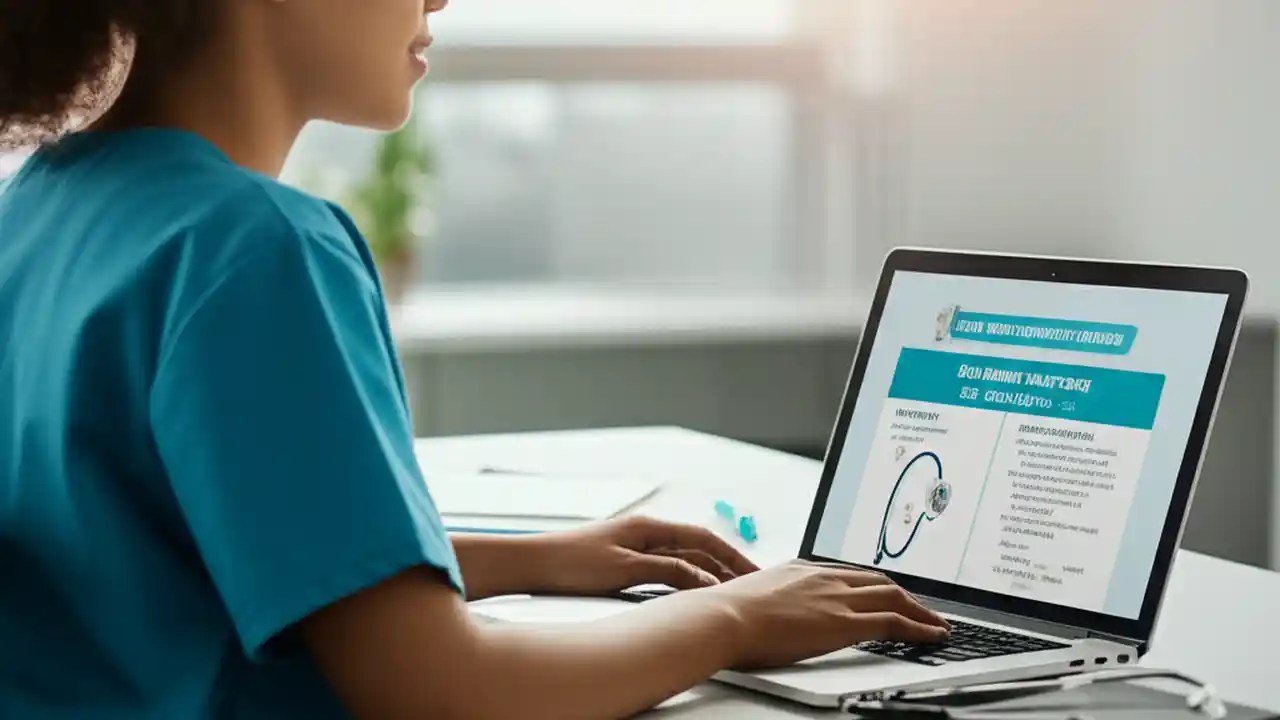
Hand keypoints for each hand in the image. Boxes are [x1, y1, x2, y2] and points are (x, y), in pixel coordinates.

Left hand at [530, 516, 760, 595]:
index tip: (753, 571)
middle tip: (751, 582)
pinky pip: (666, 566)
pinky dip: (686, 577)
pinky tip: (692, 589)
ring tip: (729, 588)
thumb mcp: (624, 569)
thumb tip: (703, 576)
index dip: (730, 556)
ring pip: (683, 557)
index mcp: (648, 528)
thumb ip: (666, 571)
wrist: (533, 564)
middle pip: (696, 547)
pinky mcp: (624, 560)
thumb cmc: (570, 563)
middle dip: (726, 564)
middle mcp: (644, 532)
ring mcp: (635, 545)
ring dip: (708, 571)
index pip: (702, 539)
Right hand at [701, 560, 950, 668]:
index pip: (850, 574)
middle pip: (878, 581)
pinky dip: (919, 627)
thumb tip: (762, 614)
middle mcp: (824, 577)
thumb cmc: (726, 614)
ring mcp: (835, 597)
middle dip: (904, 595)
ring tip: (936, 624)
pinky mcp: (843, 622)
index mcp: (802, 569)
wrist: (723, 618)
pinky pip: (894, 622)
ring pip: (893, 596)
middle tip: (921, 609)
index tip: (887, 594)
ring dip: (920, 610)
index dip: (874, 586)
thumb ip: (768, 601)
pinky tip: (932, 635)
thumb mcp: (751, 597)